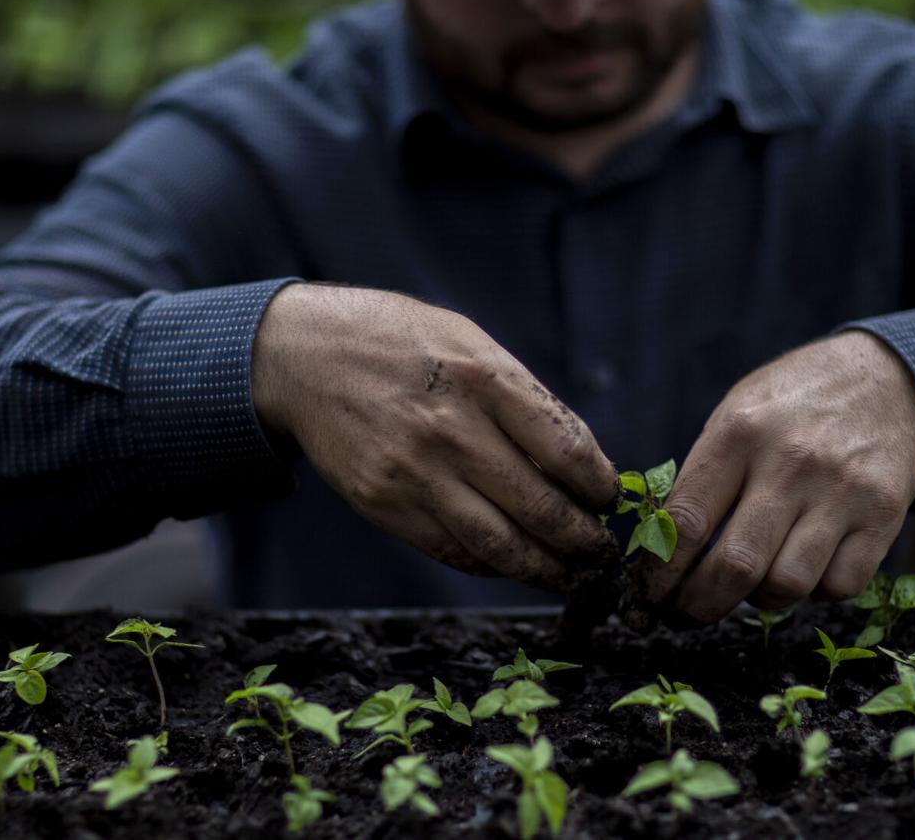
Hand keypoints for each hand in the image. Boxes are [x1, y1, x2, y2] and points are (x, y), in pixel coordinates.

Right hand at [251, 283, 618, 588]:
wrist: (304, 356)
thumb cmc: (401, 342)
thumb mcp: (469, 341)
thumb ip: (524, 398)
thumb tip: (581, 461)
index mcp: (483, 377)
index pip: (565, 450)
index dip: (599, 486)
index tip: (610, 499)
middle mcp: (450, 429)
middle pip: (540, 507)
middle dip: (583, 540)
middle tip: (601, 552)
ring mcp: (414, 473)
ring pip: (499, 544)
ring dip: (544, 568)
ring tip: (569, 573)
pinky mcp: (384, 504)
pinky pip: (453, 550)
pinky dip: (491, 565)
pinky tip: (513, 563)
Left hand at [630, 330, 914, 623]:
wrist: (884, 376)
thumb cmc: (791, 406)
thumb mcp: (735, 416)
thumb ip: (703, 479)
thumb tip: (662, 555)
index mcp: (739, 433)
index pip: (684, 523)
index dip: (659, 575)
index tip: (647, 598)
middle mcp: (792, 462)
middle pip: (736, 566)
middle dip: (700, 605)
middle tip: (687, 614)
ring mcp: (843, 490)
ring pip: (788, 585)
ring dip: (761, 600)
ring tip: (754, 583)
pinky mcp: (885, 513)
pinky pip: (840, 586)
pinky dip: (816, 591)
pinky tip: (807, 566)